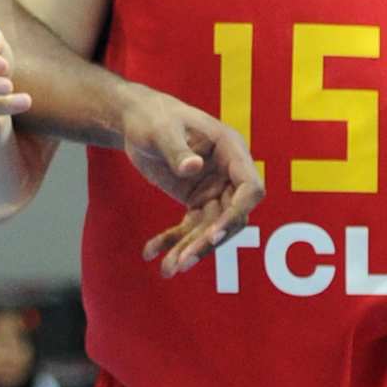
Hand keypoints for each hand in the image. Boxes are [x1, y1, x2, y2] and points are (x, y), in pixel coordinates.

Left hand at [121, 89, 263, 276]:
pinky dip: (172, 241)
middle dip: (207, 241)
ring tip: (167, 269)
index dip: (236, 214)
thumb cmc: (152, 116)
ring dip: (189, 248)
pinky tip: (150, 252)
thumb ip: (176, 149)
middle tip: (182, 262)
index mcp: (231, 150)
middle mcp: (228, 173)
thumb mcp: (161, 130)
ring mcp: (214, 189)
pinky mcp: (197, 200)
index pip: (250, 188)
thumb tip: (193, 168)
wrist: (135, 119)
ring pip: (209, 228)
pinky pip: (190, 227)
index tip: (214, 234)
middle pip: (230, 217)